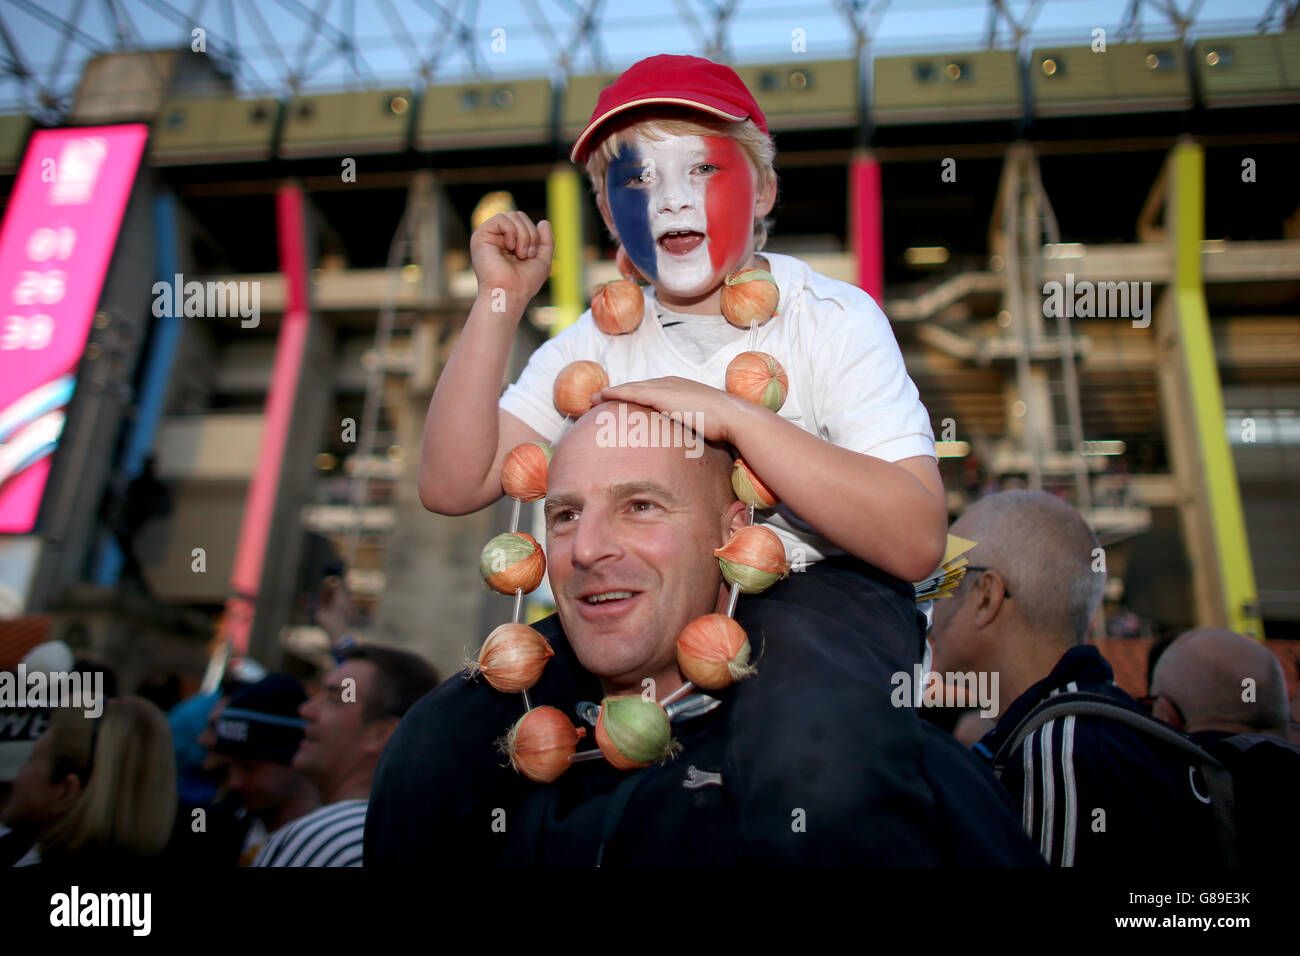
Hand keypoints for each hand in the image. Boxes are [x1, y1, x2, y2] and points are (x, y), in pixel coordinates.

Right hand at [469, 212, 554, 304]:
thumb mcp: (542, 260)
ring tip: (521, 254)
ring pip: (512, 215)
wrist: (510, 294)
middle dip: (530, 233)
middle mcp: (497, 237)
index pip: (524, 222)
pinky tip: (510, 247)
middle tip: (528, 255)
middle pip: (518, 215)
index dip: (534, 234)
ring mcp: (488, 236)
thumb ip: (546, 241)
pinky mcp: (480, 236)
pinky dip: (512, 231)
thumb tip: (543, 222)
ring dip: (523, 235)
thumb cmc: (524, 283)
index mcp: (509, 242)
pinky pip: (501, 218)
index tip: (533, 254)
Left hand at [593, 376, 747, 443]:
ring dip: (612, 392)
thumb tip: (683, 443)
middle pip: (637, 387)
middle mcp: (670, 383)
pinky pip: (632, 392)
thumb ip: (688, 427)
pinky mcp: (662, 395)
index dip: (632, 395)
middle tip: (597, 399)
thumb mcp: (700, 423)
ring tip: (594, 399)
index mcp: (679, 388)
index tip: (618, 402)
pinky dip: (617, 393)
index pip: (649, 390)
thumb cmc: (722, 425)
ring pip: (631, 388)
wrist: (731, 417)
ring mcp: (666, 387)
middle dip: (617, 392)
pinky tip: (604, 396)